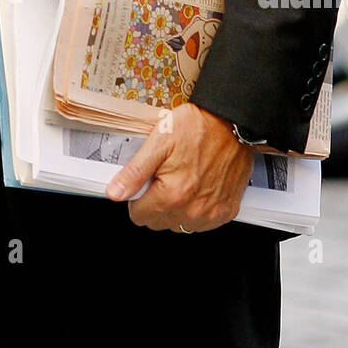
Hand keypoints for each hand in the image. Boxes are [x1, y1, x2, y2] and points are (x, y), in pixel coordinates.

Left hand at [106, 103, 253, 233]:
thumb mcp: (159, 141)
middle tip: (164, 177)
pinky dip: (197, 209)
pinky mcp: (226, 211)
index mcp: (173, 194)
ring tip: (183, 179)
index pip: (139, 216)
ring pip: (179, 225)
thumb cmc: (198, 127)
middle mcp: (193, 209)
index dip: (138, 196)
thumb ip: (135, 171)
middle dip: (155, 203)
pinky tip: (198, 187)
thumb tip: (115, 192)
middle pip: (158, 222)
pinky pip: (202, 223)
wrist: (231, 122)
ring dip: (176, 208)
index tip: (147, 181)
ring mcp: (212, 213)